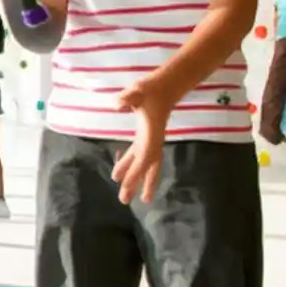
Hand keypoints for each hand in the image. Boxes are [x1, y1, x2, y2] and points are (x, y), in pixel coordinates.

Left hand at [111, 80, 170, 203]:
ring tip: (127, 195)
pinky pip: (139, 155)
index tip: (124, 184)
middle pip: (146, 167)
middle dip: (137, 184)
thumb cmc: (152, 89)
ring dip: (135, 178)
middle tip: (126, 201)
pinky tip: (121, 170)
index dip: (135, 171)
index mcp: (151, 134)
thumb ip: (129, 97)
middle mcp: (153, 140)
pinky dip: (130, 164)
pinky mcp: (146, 135)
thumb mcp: (138, 91)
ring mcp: (150, 139)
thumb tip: (118, 104)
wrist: (166, 85)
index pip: (144, 156)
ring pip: (144, 164)